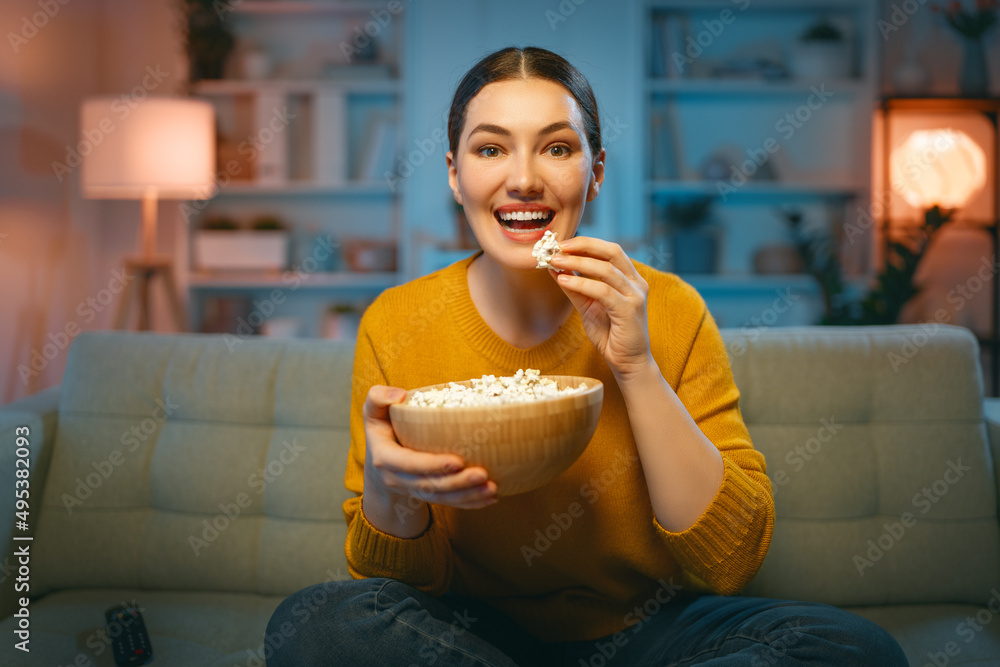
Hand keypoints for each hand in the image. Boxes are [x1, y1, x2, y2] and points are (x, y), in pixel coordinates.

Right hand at [361, 385, 496, 536]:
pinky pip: (450, 504)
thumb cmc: (382, 430)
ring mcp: (414, 491)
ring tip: (492, 489)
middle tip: (483, 475)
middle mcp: (399, 480)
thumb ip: (378, 398)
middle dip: (458, 483)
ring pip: (443, 498)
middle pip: (430, 486)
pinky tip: (491, 498)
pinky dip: (471, 502)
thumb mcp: (373, 412)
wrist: (379, 464)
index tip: (457, 461)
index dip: (432, 465)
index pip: (409, 464)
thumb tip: (399, 394)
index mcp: (386, 458)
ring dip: (469, 496)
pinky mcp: (429, 496)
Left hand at [548, 237, 653, 379]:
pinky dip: (581, 283)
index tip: (561, 243)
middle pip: (611, 251)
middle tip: (558, 247)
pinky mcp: (629, 311)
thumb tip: (554, 268)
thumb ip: (575, 287)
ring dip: (577, 263)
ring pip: (605, 269)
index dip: (586, 243)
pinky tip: (563, 281)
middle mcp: (636, 283)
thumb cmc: (610, 334)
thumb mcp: (588, 306)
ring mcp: (635, 296)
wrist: (627, 363)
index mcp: (629, 278)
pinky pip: (603, 291)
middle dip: (583, 245)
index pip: (609, 250)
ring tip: (555, 262)